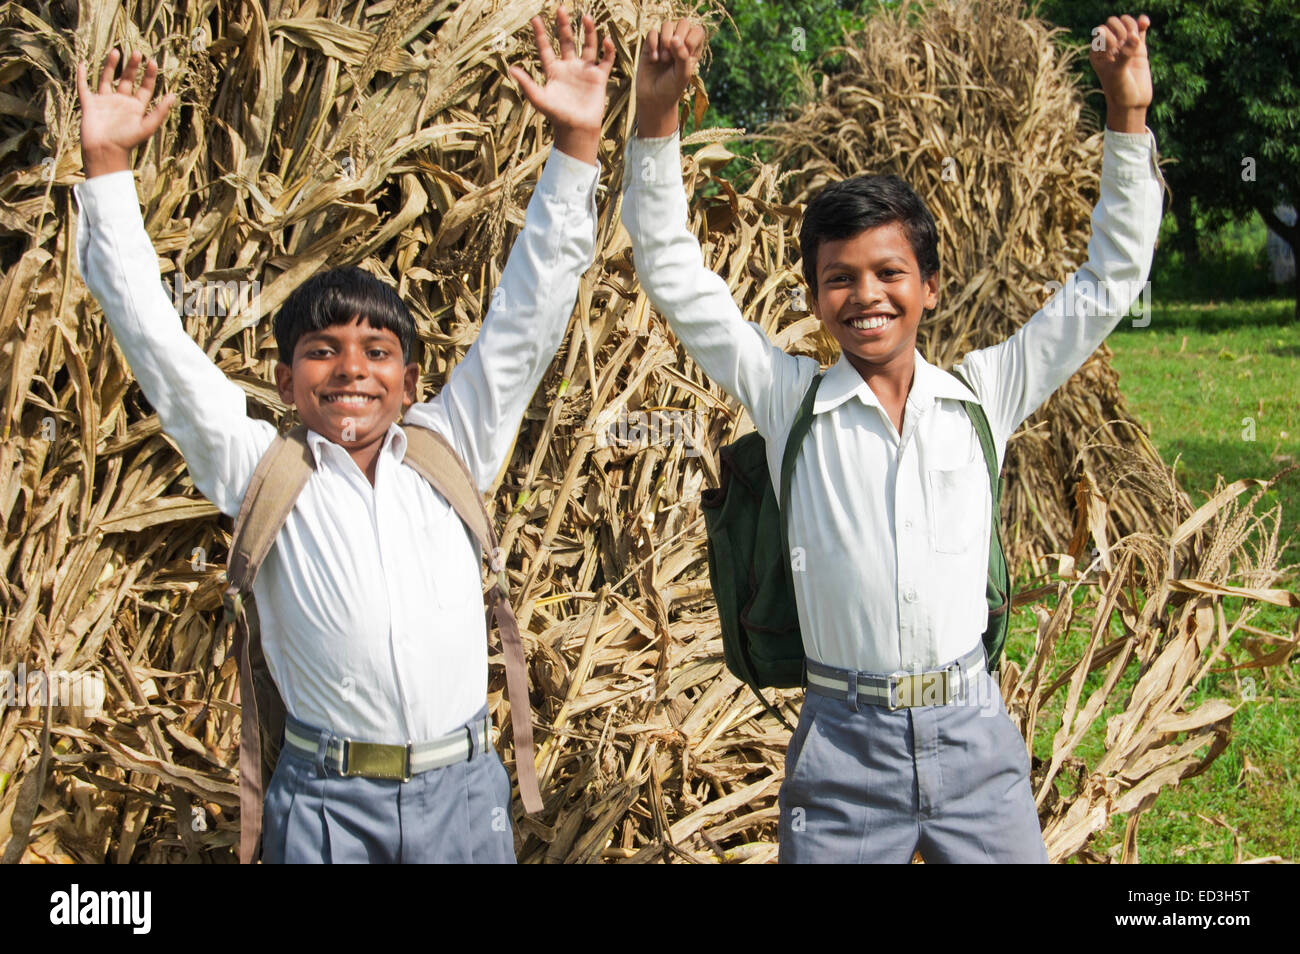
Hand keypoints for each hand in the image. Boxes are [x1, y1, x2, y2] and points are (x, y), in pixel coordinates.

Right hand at [77, 49, 174, 177]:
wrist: (105, 151)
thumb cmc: (127, 142)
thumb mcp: (147, 126)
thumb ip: (160, 111)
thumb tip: (174, 95)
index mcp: (136, 108)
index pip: (144, 88)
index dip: (149, 75)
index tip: (152, 62)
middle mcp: (121, 102)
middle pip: (127, 80)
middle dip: (132, 67)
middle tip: (136, 52)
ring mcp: (105, 102)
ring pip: (107, 79)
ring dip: (111, 65)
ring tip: (116, 51)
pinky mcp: (89, 103)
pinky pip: (84, 87)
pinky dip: (82, 76)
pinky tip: (82, 63)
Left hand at [508, 6, 613, 164]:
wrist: (577, 130)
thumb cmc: (556, 116)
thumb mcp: (539, 99)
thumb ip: (526, 83)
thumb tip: (511, 68)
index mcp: (553, 71)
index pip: (546, 48)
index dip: (541, 34)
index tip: (536, 19)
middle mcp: (569, 67)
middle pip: (566, 40)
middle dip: (563, 25)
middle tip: (561, 8)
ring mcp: (585, 70)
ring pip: (588, 45)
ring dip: (588, 32)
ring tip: (586, 17)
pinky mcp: (599, 77)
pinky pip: (605, 60)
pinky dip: (607, 50)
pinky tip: (606, 40)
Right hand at [635, 19, 705, 138]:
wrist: (653, 98)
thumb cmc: (672, 88)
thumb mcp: (683, 74)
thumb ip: (683, 56)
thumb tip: (675, 38)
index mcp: (692, 49)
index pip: (697, 30)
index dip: (692, 38)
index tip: (686, 54)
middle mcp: (679, 42)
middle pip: (682, 23)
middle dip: (677, 38)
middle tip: (672, 58)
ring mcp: (664, 42)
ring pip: (667, 24)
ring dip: (665, 40)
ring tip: (664, 58)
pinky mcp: (650, 44)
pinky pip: (652, 32)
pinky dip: (653, 44)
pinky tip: (653, 59)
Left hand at [1089, 14, 1151, 131]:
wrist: (1133, 102)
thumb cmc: (1119, 91)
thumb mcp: (1117, 74)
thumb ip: (1124, 56)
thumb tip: (1135, 36)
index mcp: (1097, 53)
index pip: (1101, 31)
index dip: (1110, 35)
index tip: (1116, 48)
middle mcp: (1109, 47)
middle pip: (1113, 24)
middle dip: (1122, 29)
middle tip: (1127, 43)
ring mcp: (1124, 46)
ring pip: (1126, 24)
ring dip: (1132, 25)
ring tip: (1136, 39)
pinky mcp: (1138, 47)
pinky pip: (1139, 29)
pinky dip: (1142, 22)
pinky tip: (1145, 23)